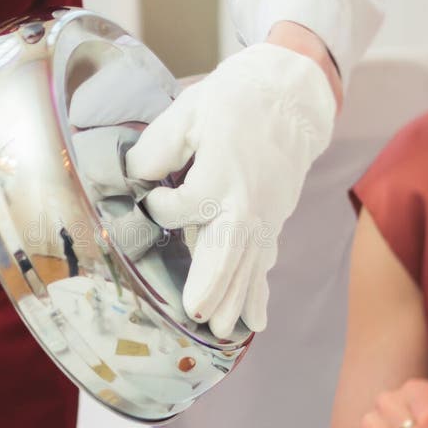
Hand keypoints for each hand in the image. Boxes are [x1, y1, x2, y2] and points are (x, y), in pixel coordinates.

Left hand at [126, 42, 335, 336]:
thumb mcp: (189, 111)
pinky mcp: (274, 219)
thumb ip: (159, 147)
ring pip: (248, 263)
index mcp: (221, 173)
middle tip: (198, 314)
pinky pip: (266, 259)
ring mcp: (265, 213)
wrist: (291, 96)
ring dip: (235, 297)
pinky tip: (256, 320)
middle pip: (226, 249)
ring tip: (224, 331)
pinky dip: (259, 290)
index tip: (150, 198)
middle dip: (212, 283)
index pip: (182, 207)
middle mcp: (246, 200)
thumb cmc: (235, 101)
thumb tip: (136, 175)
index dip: (160, 207)